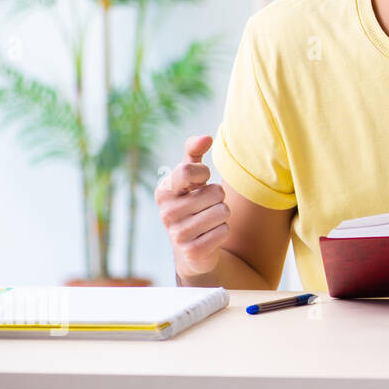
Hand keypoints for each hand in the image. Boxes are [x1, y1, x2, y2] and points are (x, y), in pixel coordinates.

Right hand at [156, 135, 229, 277]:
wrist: (193, 249)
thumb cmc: (193, 205)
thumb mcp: (191, 179)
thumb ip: (194, 154)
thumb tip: (206, 137)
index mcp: (164, 192)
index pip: (188, 170)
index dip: (203, 173)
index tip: (201, 179)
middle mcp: (166, 213)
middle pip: (215, 192)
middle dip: (219, 198)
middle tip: (207, 206)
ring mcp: (178, 234)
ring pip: (223, 211)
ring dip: (223, 214)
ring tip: (209, 220)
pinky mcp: (192, 251)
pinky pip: (224, 230)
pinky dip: (223, 231)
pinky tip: (210, 235)